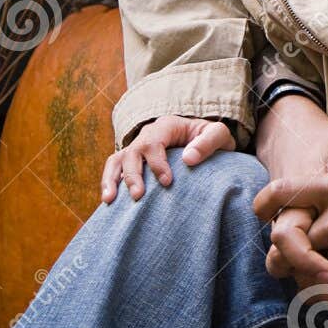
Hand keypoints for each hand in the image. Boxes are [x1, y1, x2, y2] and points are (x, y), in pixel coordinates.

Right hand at [101, 115, 234, 202]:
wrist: (205, 140)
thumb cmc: (211, 137)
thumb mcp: (218, 134)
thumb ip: (208, 142)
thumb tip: (188, 159)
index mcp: (166, 126)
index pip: (154, 142)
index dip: (157, 163)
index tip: (168, 182)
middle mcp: (148, 135)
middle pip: (132, 152)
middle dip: (132, 175)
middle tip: (138, 196)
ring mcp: (138, 148)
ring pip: (116, 160)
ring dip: (111, 179)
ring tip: (109, 200)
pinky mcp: (133, 162)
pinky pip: (114, 170)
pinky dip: (109, 183)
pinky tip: (109, 201)